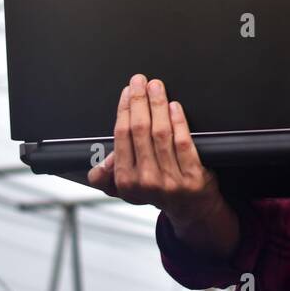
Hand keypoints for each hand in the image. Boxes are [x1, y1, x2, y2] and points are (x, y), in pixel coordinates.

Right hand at [87, 73, 225, 225]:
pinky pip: (184, 143)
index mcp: (126, 182)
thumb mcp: (130, 188)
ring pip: (161, 134)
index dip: (124, 110)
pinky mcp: (193, 176)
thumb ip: (111, 176)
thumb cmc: (159, 191)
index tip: (128, 91)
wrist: (191, 209)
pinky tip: (174, 107)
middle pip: (140, 131)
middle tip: (141, 81)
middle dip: (139, 101)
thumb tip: (96, 170)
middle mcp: (146, 181)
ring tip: (156, 87)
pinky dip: (178, 122)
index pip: (122, 136)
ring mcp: (170, 180)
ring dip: (157, 105)